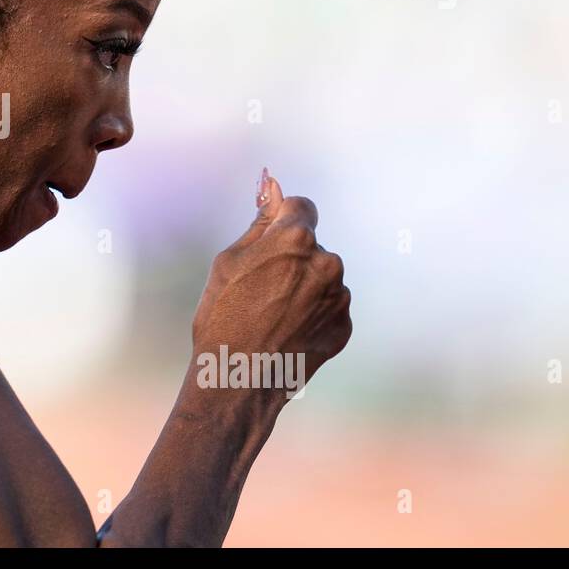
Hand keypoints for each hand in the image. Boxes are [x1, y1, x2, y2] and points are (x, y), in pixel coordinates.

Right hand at [189, 169, 351, 401]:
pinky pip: (328, 306)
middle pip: (311, 244)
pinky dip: (311, 312)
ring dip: (303, 285)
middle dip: (291, 256)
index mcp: (296, 239)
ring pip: (321, 276)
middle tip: (259, 287)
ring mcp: (339, 297)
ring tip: (270, 314)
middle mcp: (327, 263)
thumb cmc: (223, 317)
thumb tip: (273, 188)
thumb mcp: (228, 262)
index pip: (301, 206)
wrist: (238, 380)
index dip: (282, 218)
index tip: (270, 236)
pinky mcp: (344, 325)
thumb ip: (259, 223)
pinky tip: (285, 330)